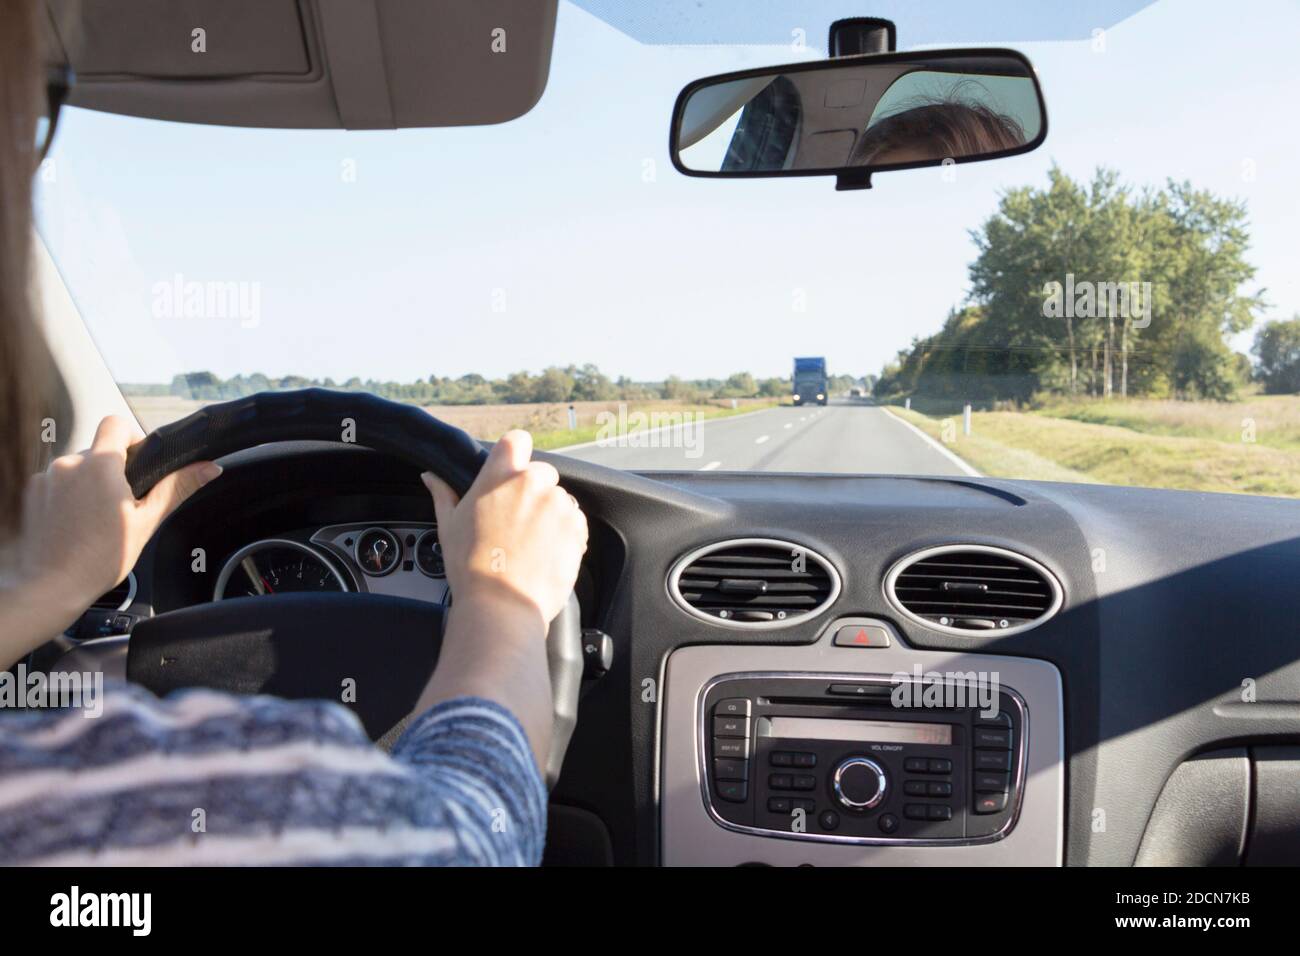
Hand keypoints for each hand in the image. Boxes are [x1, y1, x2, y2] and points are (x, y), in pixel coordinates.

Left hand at [1, 415, 221, 625]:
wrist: (50, 587)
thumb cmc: (99, 559)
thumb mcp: (147, 522)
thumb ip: (177, 488)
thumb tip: (209, 468)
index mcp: (100, 466)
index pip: (116, 424)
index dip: (131, 438)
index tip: (137, 464)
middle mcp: (68, 464)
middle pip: (97, 450)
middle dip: (110, 471)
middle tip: (119, 506)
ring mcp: (45, 478)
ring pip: (76, 468)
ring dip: (87, 484)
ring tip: (93, 519)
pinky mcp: (30, 493)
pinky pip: (55, 483)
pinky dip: (66, 497)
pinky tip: (73, 523)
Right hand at [421, 430, 587, 630]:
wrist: (502, 606)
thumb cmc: (471, 568)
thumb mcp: (448, 526)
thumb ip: (443, 493)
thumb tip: (430, 476)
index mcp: (499, 476)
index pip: (517, 440)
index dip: (515, 454)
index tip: (511, 471)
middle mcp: (532, 484)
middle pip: (540, 473)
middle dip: (532, 491)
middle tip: (515, 521)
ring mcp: (558, 505)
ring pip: (558, 498)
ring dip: (549, 513)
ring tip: (529, 543)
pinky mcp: (576, 528)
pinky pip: (574, 521)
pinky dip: (564, 533)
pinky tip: (543, 553)